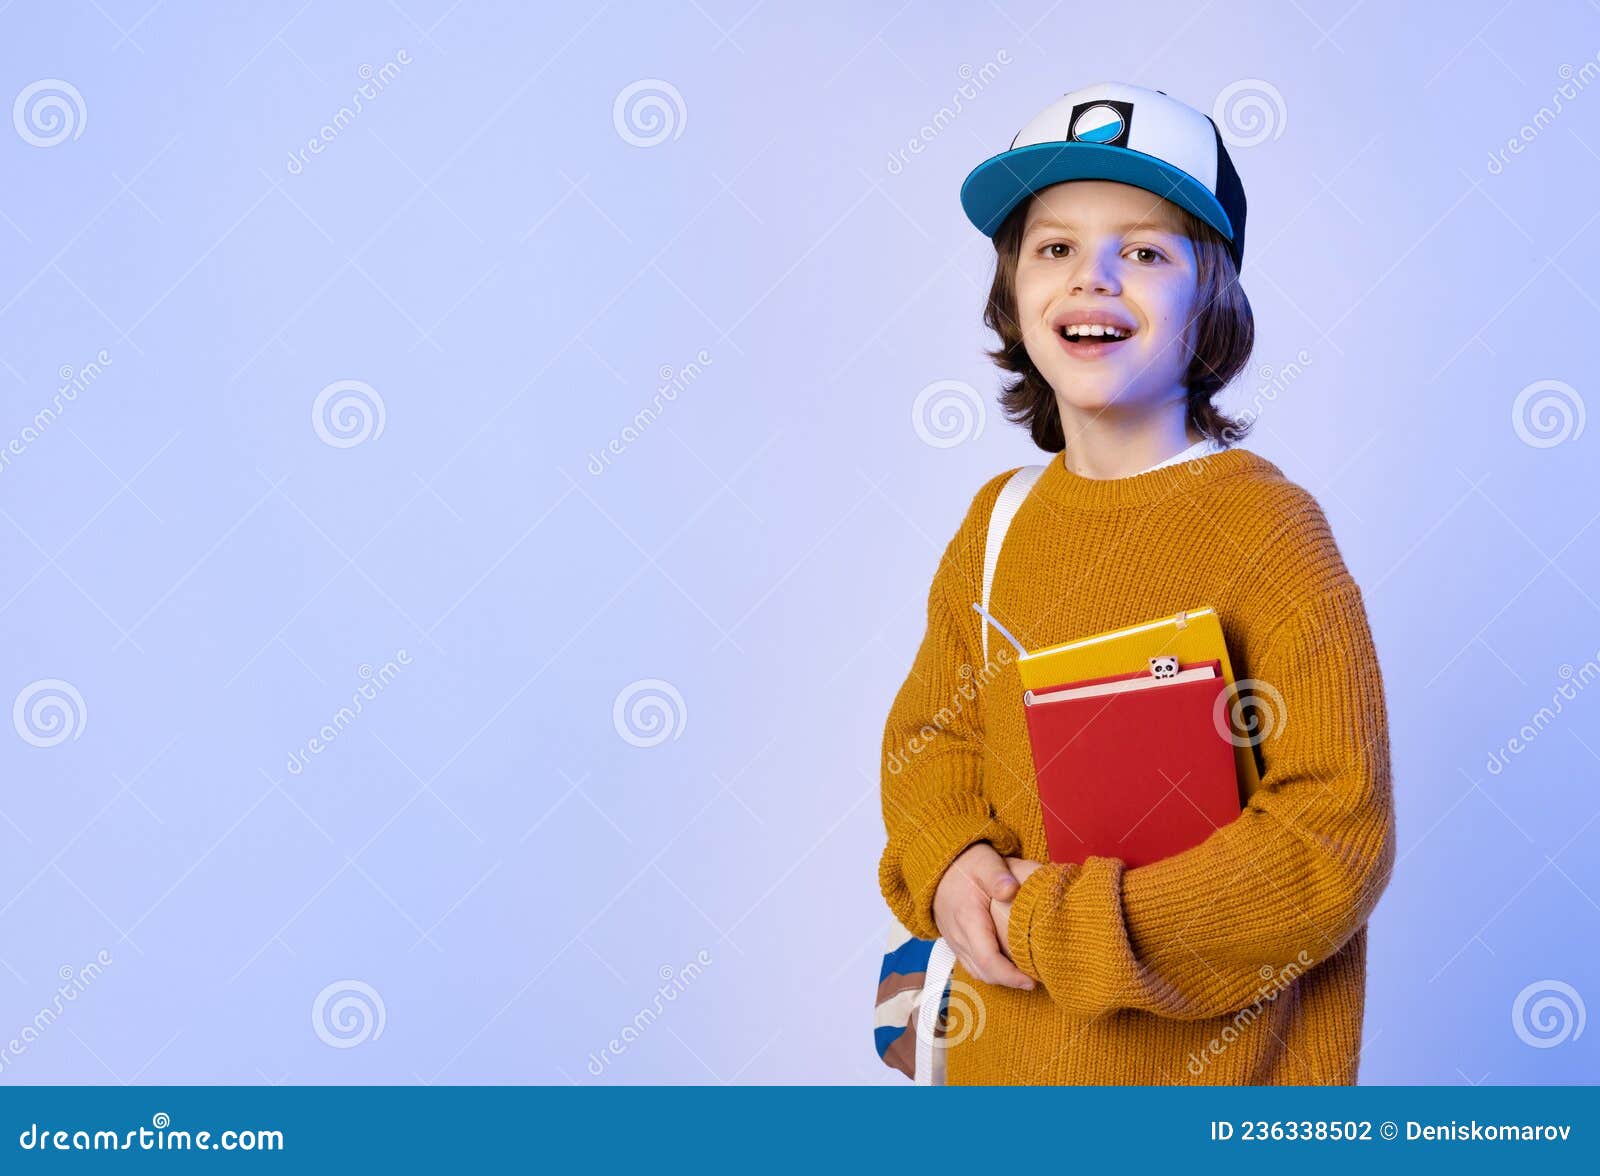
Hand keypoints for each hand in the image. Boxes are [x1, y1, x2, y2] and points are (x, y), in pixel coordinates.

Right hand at [932, 842, 1034, 988]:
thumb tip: (1012, 889)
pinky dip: (990, 971)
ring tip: (1024, 975)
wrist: (939, 865)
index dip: (1009, 976)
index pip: (987, 959)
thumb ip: (998, 875)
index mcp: (968, 919)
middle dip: (1009, 981)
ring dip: (1000, 978)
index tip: (1031, 980)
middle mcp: (958, 936)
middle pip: (983, 972)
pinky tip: (1007, 966)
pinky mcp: (955, 941)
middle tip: (1035, 978)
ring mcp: (954, 941)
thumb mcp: (985, 863)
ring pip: (977, 972)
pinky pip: (971, 964)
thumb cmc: (966, 864)